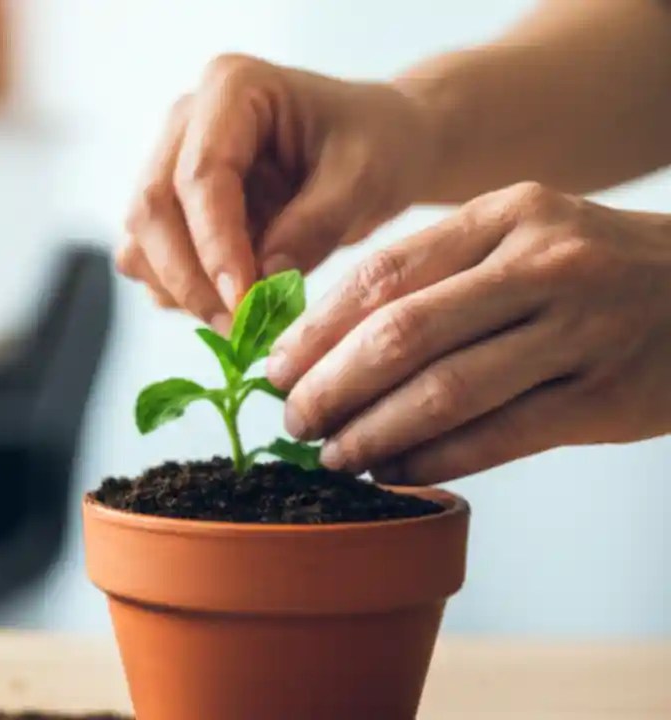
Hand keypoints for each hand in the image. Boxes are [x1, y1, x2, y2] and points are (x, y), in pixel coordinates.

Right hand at [116, 54, 438, 332]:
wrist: (378, 145)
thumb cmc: (377, 145)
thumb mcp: (366, 179)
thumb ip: (315, 226)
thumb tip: (260, 283)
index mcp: (232, 88)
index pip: (200, 175)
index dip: (215, 244)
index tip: (243, 301)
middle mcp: (186, 121)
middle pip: (152, 208)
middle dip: (189, 278)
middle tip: (238, 328)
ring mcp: (168, 162)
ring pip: (140, 241)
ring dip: (182, 291)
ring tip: (243, 320)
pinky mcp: (169, 206)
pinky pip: (148, 260)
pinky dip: (182, 292)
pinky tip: (231, 302)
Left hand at [268, 182, 670, 483]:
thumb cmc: (588, 268)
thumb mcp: (518, 237)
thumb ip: (436, 273)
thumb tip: (325, 340)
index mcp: (504, 215)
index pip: (383, 274)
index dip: (316, 329)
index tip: (273, 368)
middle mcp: (541, 265)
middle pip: (403, 333)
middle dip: (331, 385)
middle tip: (291, 419)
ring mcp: (579, 330)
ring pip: (446, 392)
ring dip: (373, 432)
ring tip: (331, 454)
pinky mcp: (605, 395)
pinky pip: (499, 436)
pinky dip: (435, 462)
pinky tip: (394, 474)